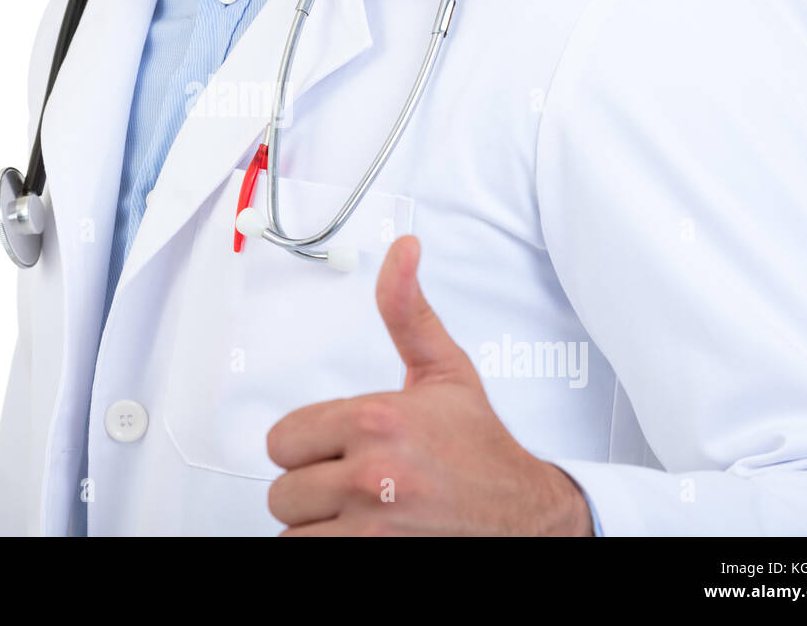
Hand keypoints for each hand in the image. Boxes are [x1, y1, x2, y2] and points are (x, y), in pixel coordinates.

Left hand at [266, 236, 593, 536]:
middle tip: (350, 480)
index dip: (306, 444)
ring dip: (317, 524)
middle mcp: (371, 474)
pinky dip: (327, 546)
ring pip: (292, 530)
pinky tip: (359, 531)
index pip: (281, 441)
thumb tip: (403, 249)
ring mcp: (373, 525)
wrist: (525, 512)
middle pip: (282, 490)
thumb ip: (407, 309)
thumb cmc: (480, 446)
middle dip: (311, 486)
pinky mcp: (376, 558)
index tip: (338, 446)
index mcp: (376, 419)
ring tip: (357, 509)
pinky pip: (309, 557)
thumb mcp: (444, 370)